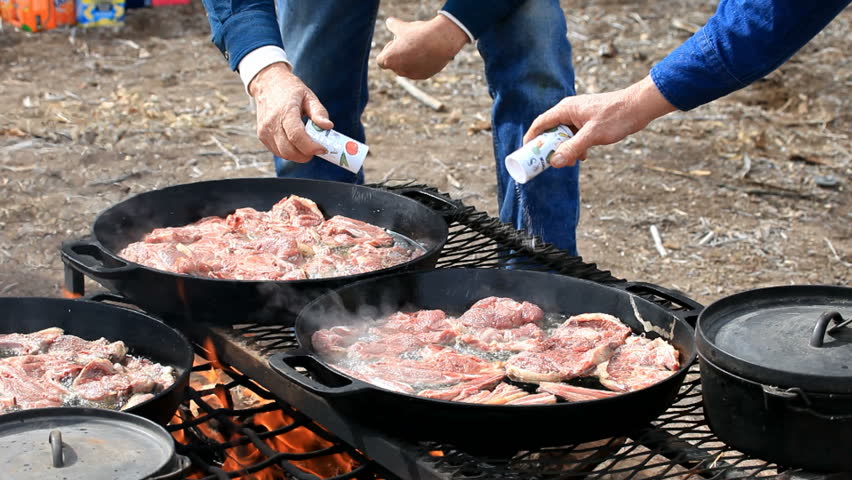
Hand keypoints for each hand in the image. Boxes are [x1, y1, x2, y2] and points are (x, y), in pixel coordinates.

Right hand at [248, 63, 333, 161]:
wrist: (267, 83)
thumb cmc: (290, 89)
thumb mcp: (308, 96)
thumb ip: (319, 112)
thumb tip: (328, 126)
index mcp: (285, 111)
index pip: (296, 136)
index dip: (311, 147)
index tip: (323, 149)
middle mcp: (271, 123)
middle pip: (290, 150)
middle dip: (306, 154)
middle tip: (317, 148)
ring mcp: (264, 131)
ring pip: (284, 154)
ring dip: (298, 155)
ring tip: (307, 145)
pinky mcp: (261, 136)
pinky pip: (278, 152)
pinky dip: (289, 152)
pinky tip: (296, 143)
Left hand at [376, 15, 467, 79]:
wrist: (441, 41)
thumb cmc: (419, 33)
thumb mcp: (403, 26)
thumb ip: (393, 26)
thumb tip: (389, 22)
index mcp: (390, 60)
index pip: (380, 60)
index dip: (387, 50)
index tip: (396, 42)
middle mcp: (399, 70)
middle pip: (394, 64)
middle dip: (399, 55)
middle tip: (409, 42)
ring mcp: (412, 74)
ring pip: (406, 68)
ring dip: (409, 60)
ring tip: (419, 46)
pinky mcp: (424, 76)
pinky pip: (418, 70)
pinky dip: (420, 64)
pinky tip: (427, 52)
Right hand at [523, 76, 676, 167]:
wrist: (640, 106)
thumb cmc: (616, 116)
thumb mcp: (592, 135)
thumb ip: (573, 148)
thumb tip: (554, 162)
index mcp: (565, 109)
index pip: (540, 123)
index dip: (531, 138)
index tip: (525, 153)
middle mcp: (570, 111)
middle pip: (551, 131)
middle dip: (550, 148)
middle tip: (547, 163)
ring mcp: (580, 116)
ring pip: (564, 135)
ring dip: (565, 149)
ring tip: (570, 162)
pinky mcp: (589, 121)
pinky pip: (576, 136)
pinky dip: (576, 147)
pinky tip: (584, 156)